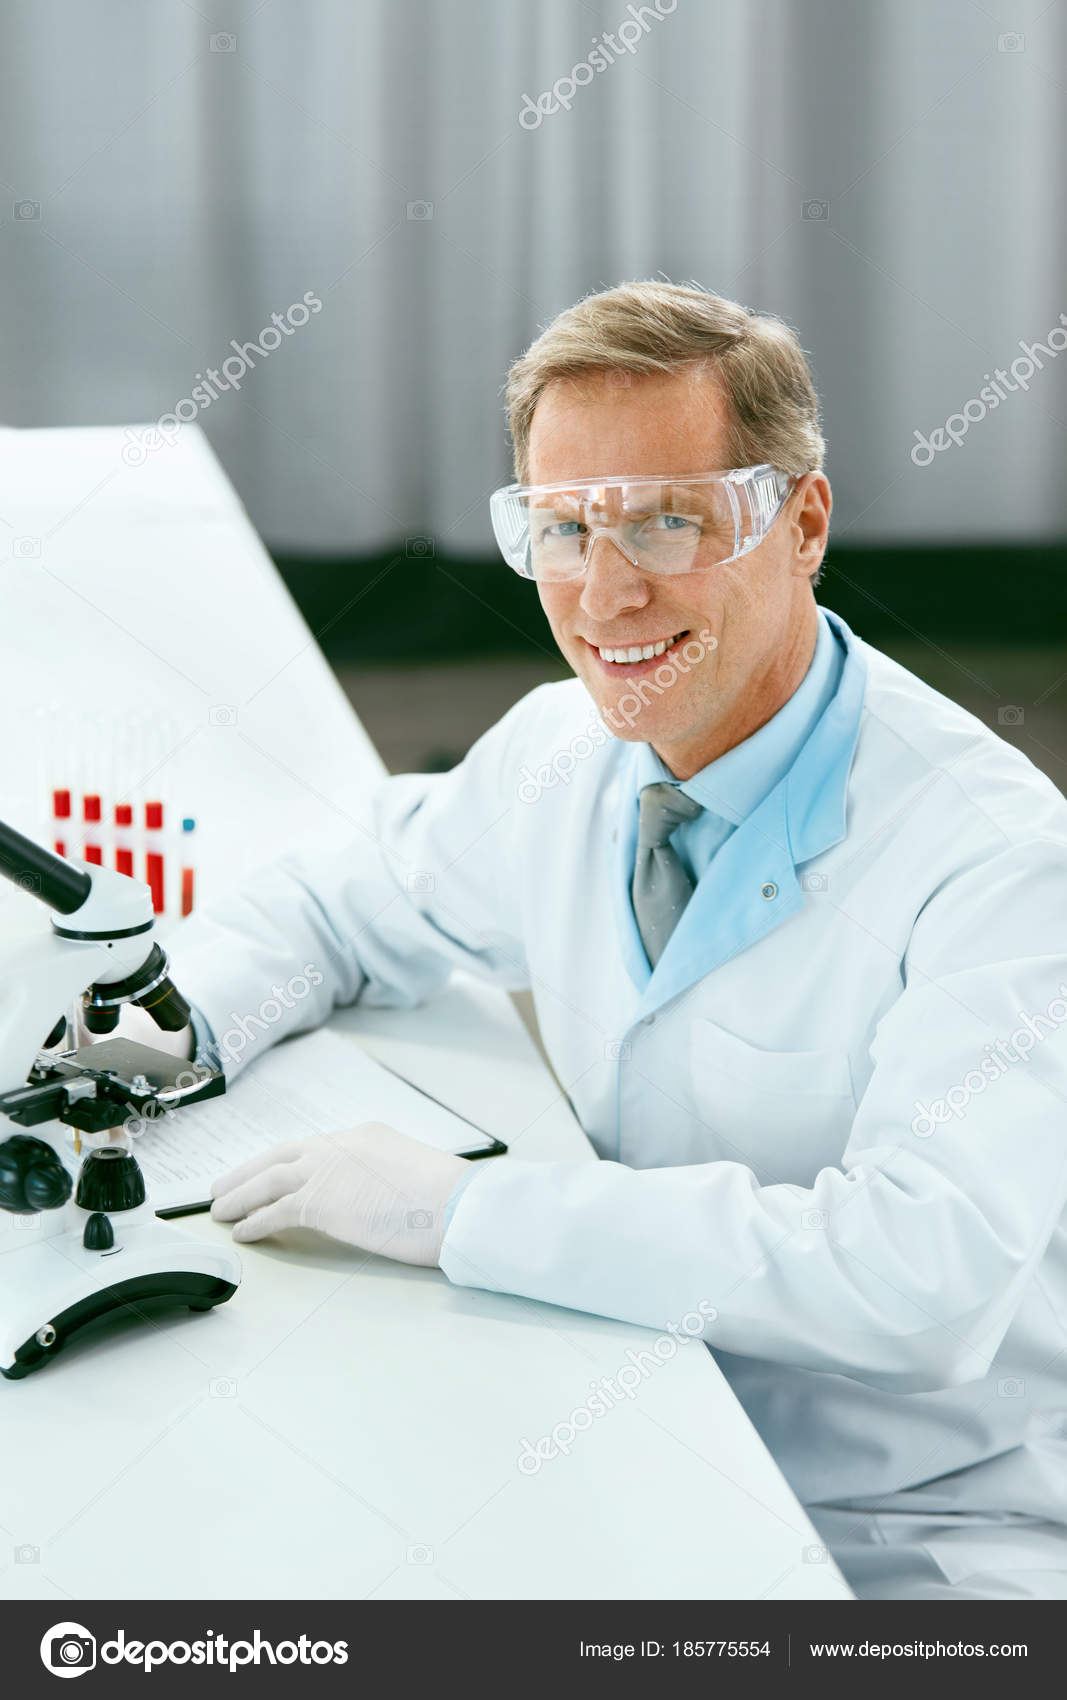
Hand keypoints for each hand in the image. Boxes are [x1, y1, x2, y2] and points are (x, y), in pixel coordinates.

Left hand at [209, 1122, 469, 1265]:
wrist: (455, 1204)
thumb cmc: (448, 1197)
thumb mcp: (412, 1174)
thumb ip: (384, 1180)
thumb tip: (377, 1199)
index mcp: (364, 1136)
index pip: (313, 1148)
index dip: (285, 1162)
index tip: (268, 1174)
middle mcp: (339, 1146)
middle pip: (279, 1155)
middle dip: (248, 1171)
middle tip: (224, 1186)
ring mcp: (326, 1171)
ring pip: (267, 1180)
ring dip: (240, 1195)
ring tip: (220, 1210)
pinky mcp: (318, 1203)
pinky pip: (274, 1211)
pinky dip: (254, 1221)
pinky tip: (243, 1232)